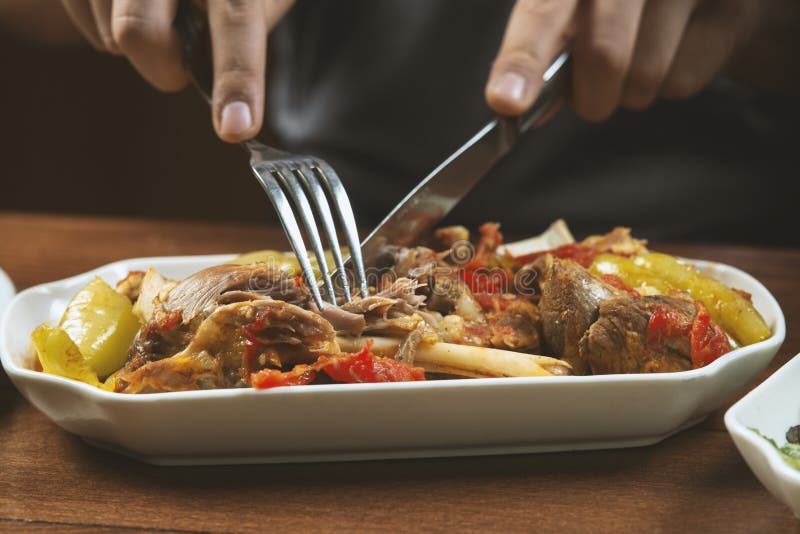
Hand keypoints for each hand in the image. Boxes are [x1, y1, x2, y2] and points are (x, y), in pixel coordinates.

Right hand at [61, 0, 292, 141]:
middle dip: (160, 66)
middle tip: (177, 68)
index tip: (237, 127)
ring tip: (158, 6)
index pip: (237, 18)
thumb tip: (230, 94)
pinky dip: (107, 24)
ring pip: (108, 32)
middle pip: (139, 31)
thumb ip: (247, 26)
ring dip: (134, 41)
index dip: (238, 76)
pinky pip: (82, 17)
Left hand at [486, 0, 760, 120]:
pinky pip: (682, 81)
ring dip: (632, 90)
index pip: (543, 12)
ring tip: (641, 59)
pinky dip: (671, 83)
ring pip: (645, 76)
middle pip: (605, 55)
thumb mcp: (573, 10)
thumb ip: (541, 49)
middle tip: (593, 98)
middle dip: (592, 96)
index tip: (507, 102)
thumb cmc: (620, 6)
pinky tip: (678, 48)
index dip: (522, 59)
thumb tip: (513, 99)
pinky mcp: (733, 10)